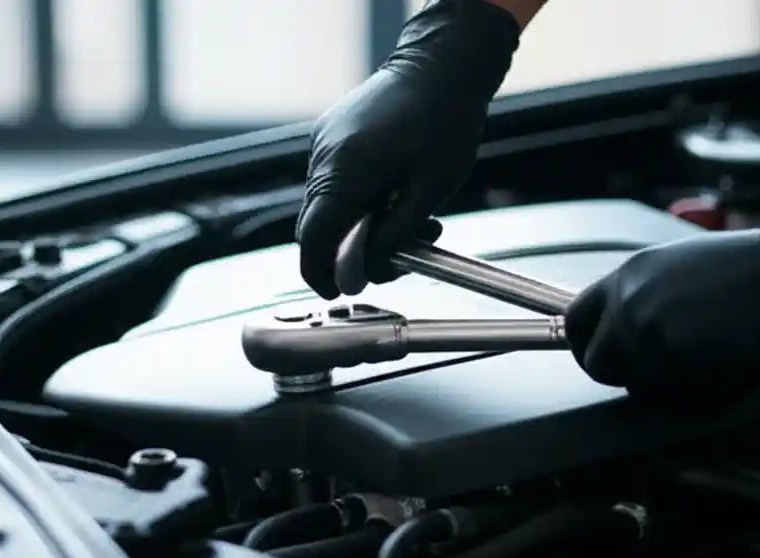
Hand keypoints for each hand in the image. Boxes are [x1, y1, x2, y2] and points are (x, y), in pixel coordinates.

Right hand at [296, 0, 519, 298]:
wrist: (443, 65)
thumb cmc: (445, 120)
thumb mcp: (429, 191)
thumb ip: (391, 236)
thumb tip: (363, 272)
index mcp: (344, 172)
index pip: (313, 240)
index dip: (321, 273)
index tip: (338, 290)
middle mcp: (324, 156)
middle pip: (316, 226)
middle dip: (349, 251)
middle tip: (392, 257)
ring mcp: (323, 143)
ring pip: (327, 205)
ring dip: (360, 224)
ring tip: (410, 223)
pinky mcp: (330, 135)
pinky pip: (332, 181)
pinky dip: (357, 199)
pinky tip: (394, 196)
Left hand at [563, 184, 759, 407]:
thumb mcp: (682, 267)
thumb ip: (642, 298)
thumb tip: (618, 333)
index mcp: (629, 276)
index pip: (572, 324)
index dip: (592, 346)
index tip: (613, 355)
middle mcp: (631, 305)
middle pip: (596, 364)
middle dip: (628, 373)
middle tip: (672, 366)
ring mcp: (655, 337)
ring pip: (640, 389)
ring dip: (671, 387)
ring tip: (717, 357)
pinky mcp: (686, 366)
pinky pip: (680, 403)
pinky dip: (706, 397)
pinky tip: (736, 365)